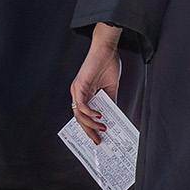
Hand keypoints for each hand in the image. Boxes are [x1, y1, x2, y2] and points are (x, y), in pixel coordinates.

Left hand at [69, 24, 122, 144]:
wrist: (107, 48)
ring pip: (79, 114)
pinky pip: (82, 105)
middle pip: (79, 118)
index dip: (88, 127)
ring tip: (103, 129)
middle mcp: (77, 93)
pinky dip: (90, 113)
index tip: (97, 137)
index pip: (83, 115)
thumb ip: (109, 100)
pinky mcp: (80, 85)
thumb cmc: (108, 63)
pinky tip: (99, 117)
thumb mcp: (110, 87)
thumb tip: (112, 115)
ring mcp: (77, 89)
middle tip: (98, 141)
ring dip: (90, 125)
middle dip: (88, 132)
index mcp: (83, 93)